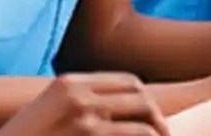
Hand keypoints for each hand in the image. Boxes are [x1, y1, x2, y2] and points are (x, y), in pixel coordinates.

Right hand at [0, 72, 168, 135]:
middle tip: (165, 134)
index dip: (145, 98)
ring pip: (143, 120)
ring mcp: (85, 117)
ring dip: (158, 134)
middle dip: (157, 116)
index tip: (152, 115)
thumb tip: (110, 110)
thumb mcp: (45, 112)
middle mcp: (79, 95)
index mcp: (69, 83)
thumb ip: (75, 104)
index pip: (126, 81)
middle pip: (139, 96)